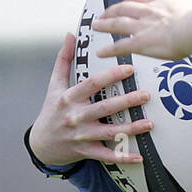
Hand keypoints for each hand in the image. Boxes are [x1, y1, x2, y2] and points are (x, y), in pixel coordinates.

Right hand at [28, 32, 153, 166]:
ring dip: (130, 129)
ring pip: (109, 133)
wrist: (41, 143)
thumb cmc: (52, 109)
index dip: (110, 76)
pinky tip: (140, 156)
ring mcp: (80, 136)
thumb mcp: (54, 85)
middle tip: (146, 95)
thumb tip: (71, 34)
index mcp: (68, 98)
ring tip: (150, 123)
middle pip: (104, 108)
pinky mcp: (85, 151)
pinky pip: (106, 155)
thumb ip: (63, 60)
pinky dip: (122, 157)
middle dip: (126, 102)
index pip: (91, 84)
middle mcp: (75, 116)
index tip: (129, 68)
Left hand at [95, 0, 191, 60]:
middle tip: (104, 13)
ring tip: (96, 26)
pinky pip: (120, 46)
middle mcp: (150, 12)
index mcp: (165, 1)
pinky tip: (101, 53)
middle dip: (112, 10)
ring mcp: (143, 26)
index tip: (127, 1)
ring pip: (118, 24)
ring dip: (105, 24)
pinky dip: (109, 50)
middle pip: (125, 8)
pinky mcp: (141, 43)